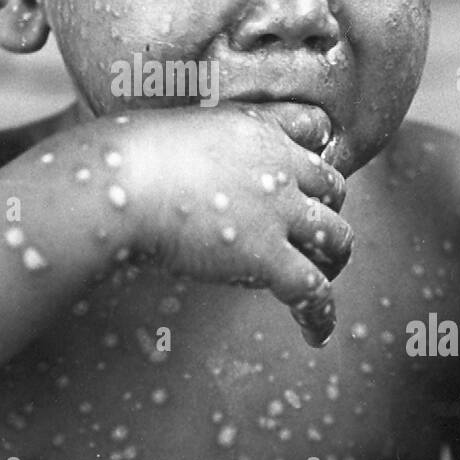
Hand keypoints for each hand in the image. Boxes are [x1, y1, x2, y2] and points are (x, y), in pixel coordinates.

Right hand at [116, 102, 352, 345]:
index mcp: (257, 127)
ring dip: (334, 258)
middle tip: (311, 231)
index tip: (314, 168)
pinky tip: (316, 333)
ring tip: (325, 275)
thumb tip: (175, 168)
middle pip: (332, 185)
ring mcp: (279, 211)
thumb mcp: (176, 129)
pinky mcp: (267, 256)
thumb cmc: (128, 155)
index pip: (313, 126)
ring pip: (335, 236)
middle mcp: (280, 165)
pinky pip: (312, 290)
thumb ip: (196, 147)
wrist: (124, 180)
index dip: (318, 150)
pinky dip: (320, 315)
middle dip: (328, 208)